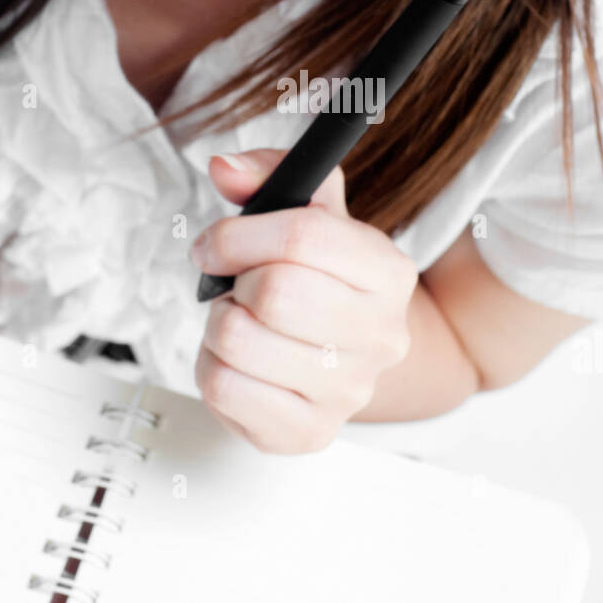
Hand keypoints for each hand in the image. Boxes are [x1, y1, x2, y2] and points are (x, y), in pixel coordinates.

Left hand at [191, 149, 418, 454]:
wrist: (342, 359)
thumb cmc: (317, 281)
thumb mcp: (307, 214)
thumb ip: (269, 175)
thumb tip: (226, 168)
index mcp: (389, 271)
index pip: (302, 237)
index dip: (239, 233)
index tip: (215, 243)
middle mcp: (383, 335)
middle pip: (274, 293)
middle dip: (234, 284)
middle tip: (238, 288)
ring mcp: (350, 392)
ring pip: (239, 342)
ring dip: (219, 326)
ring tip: (242, 324)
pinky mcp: (308, 433)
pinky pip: (224, 390)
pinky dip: (213, 369)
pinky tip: (239, 363)